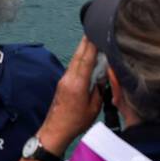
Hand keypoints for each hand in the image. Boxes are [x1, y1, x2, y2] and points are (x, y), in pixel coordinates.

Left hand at [14, 37, 101, 160]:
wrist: (55, 130)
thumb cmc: (75, 122)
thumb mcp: (94, 108)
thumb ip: (99, 90)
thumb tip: (103, 77)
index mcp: (77, 84)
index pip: (86, 59)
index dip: (91, 45)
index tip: (96, 33)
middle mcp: (69, 78)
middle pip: (78, 55)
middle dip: (86, 42)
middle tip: (93, 30)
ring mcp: (64, 80)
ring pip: (75, 60)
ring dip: (83, 50)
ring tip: (91, 40)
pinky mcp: (63, 83)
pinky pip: (73, 67)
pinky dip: (80, 59)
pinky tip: (86, 57)